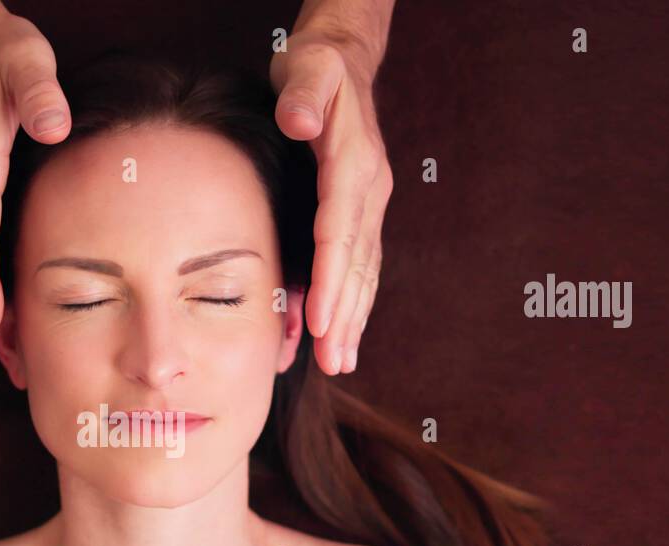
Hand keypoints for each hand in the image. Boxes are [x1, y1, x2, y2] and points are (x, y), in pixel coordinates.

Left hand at [270, 28, 392, 374]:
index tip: (318, 319)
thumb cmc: (316, 65)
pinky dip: (352, 302)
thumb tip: (300, 120)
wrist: (341, 60)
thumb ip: (302, 93)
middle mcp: (368, 191)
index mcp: (352, 164)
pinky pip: (360, 265)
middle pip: (357, 264)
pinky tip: (342, 334)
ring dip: (352, 319)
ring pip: (363, 271)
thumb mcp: (307, 67)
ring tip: (339, 362)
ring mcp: (368, 204)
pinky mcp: (361, 212)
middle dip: (344, 316)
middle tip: (331, 361)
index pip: (339, 232)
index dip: (329, 278)